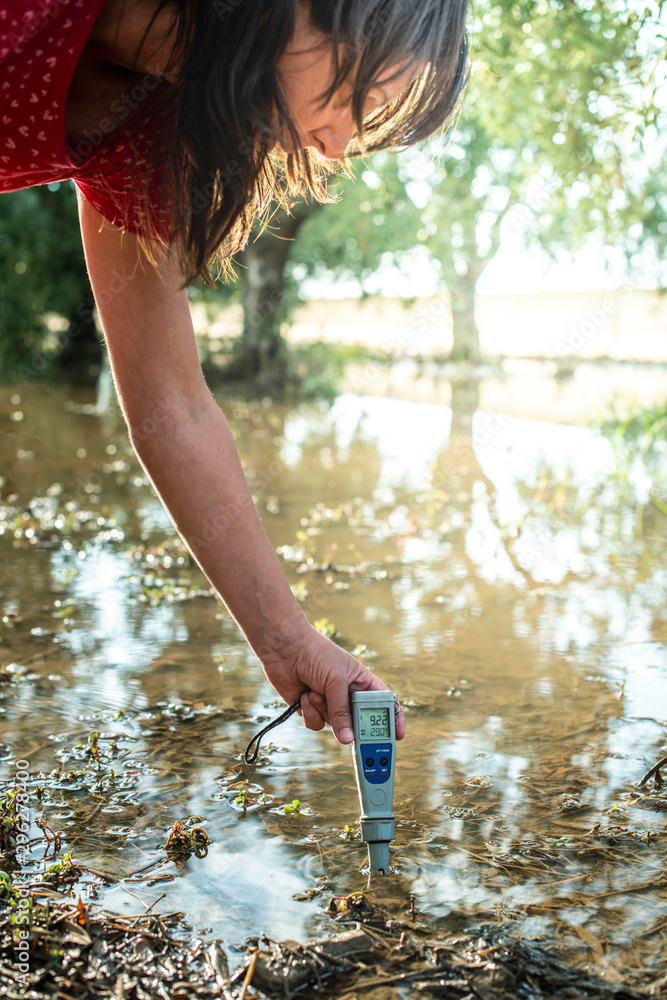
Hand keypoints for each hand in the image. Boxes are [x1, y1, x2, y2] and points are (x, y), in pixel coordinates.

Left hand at [261, 624, 405, 744]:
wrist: (284, 647)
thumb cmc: (316, 654)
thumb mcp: (335, 681)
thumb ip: (342, 711)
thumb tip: (348, 738)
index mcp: (361, 682)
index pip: (383, 702)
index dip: (393, 717)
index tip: (397, 734)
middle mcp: (347, 694)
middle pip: (359, 721)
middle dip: (354, 727)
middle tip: (351, 733)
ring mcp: (329, 702)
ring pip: (335, 725)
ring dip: (323, 711)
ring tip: (314, 692)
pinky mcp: (311, 708)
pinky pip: (316, 724)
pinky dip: (310, 712)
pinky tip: (304, 696)